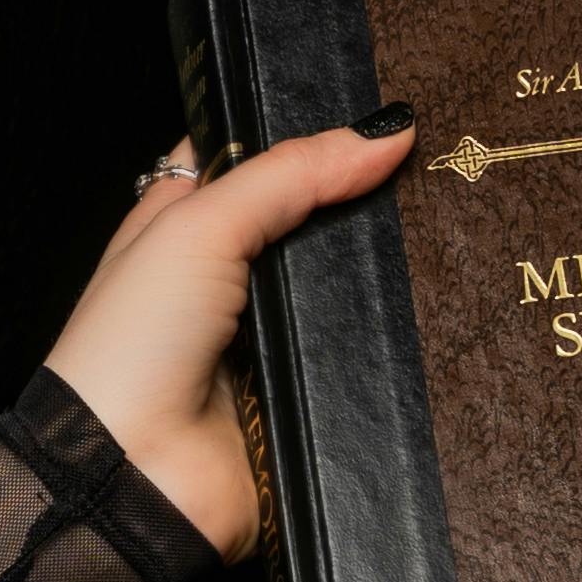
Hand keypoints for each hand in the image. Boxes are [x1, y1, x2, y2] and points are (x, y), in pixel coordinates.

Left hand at [45, 116, 419, 561]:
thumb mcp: (197, 228)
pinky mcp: (307, 394)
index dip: (304, 131)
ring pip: (348, 286)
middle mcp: (227, 278)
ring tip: (452, 217)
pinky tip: (442, 301)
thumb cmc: (130, 347)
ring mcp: (270, 339)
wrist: (130, 478)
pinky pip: (366, 356)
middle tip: (433, 157)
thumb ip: (289, 174)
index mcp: (183, 227)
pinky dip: (393, 337)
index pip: (253, 158)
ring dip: (384, 269)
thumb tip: (386, 131)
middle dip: (362, 197)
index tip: (376, 104)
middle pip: (312, 219)